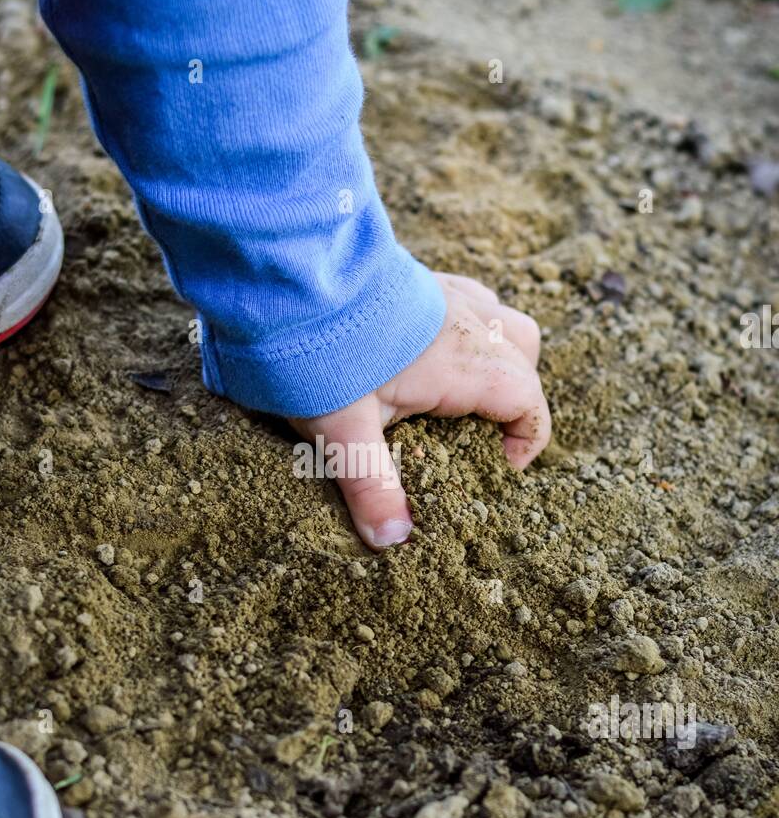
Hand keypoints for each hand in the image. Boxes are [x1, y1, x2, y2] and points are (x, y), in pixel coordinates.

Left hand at [289, 272, 550, 548]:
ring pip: (499, 319)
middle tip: (480, 430)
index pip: (527, 402)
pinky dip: (462, 327)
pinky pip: (464, 298)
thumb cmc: (323, 354)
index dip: (526, 439)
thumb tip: (392, 541)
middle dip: (516, 395)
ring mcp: (445, 291)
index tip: (499, 467)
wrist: (290, 277)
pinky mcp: (418, 276)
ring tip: (458, 389)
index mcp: (466, 364)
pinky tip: (425, 349)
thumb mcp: (343, 432)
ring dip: (493, 354)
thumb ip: (371, 485)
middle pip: (524, 354)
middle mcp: (468, 322)